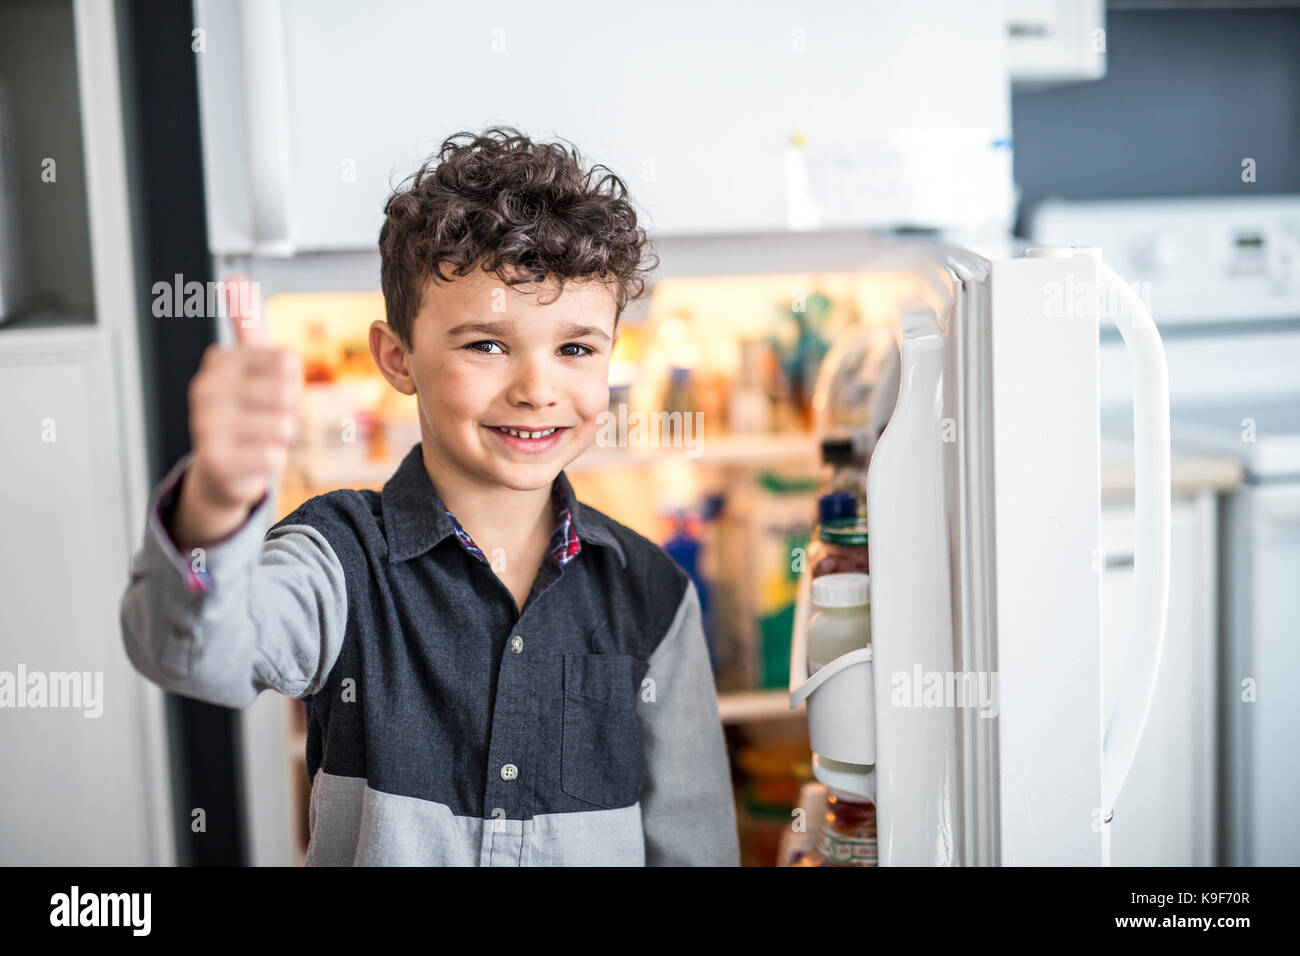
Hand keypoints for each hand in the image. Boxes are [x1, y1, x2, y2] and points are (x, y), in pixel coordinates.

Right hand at [171, 275, 300, 548]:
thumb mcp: (250, 362)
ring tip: (259, 439)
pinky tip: (253, 459)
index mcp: (219, 361)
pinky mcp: (214, 461)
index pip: (286, 362)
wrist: (222, 468)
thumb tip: (233, 276)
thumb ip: (247, 320)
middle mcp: (205, 389)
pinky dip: (273, 461)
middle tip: (265, 418)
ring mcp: (205, 425)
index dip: (290, 382)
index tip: (268, 390)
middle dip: (287, 411)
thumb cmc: (244, 411)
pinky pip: (274, 456)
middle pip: (287, 394)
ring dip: (281, 438)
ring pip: (283, 426)